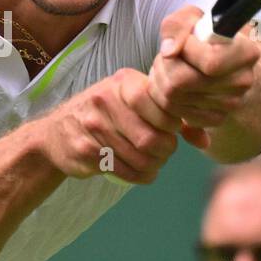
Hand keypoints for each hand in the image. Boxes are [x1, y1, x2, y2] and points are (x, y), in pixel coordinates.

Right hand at [37, 68, 184, 183]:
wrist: (55, 134)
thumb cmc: (105, 116)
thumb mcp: (132, 104)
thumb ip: (168, 116)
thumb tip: (205, 140)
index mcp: (122, 83)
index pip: (159, 102)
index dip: (172, 123)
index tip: (171, 130)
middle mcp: (105, 100)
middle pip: (152, 137)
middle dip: (165, 151)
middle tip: (164, 152)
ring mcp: (92, 126)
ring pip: (140, 157)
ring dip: (154, 167)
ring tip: (153, 164)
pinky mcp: (85, 151)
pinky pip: (124, 171)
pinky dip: (139, 177)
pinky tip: (140, 173)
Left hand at [147, 6, 260, 143]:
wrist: (213, 60)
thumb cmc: (202, 36)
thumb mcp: (192, 18)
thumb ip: (178, 25)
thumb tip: (169, 52)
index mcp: (246, 53)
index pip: (210, 61)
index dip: (186, 50)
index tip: (184, 42)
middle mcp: (243, 81)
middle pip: (182, 82)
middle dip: (163, 67)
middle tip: (165, 58)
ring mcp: (230, 104)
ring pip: (172, 98)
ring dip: (160, 81)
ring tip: (168, 69)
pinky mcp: (215, 119)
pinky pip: (175, 113)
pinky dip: (164, 99)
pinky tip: (173, 86)